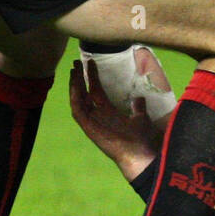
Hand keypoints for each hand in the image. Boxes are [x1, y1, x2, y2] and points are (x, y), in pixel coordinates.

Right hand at [68, 59, 160, 179]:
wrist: (140, 153)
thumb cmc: (140, 139)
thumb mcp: (140, 118)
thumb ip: (138, 108)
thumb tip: (139, 98)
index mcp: (108, 112)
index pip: (96, 90)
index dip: (92, 76)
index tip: (90, 62)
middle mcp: (97, 116)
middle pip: (84, 93)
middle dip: (79, 78)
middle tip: (76, 62)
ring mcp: (92, 122)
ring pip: (78, 101)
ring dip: (74, 86)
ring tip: (73, 71)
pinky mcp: (89, 128)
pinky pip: (78, 112)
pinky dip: (75, 100)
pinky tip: (74, 87)